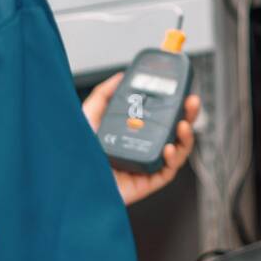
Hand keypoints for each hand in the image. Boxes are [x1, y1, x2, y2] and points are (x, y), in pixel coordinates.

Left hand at [81, 71, 200, 205]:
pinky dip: (173, 159)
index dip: (174, 104)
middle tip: (191, 101)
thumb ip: (104, 94)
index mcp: (132, 133)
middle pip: (174, 132)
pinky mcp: (146, 184)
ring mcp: (145, 167)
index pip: (160, 117)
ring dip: (185, 137)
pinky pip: (166, 172)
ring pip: (176, 152)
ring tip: (183, 125)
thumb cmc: (75, 153)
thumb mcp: (88, 115)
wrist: (69, 180)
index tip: (181, 89)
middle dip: (187, 116)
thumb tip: (120, 76)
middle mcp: (141, 148)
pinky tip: (169, 148)